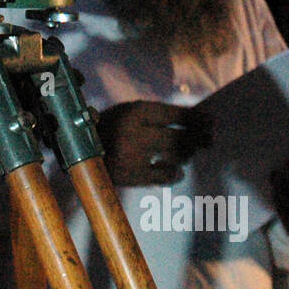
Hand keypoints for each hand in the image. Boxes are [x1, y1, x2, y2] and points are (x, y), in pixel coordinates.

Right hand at [95, 101, 211, 186]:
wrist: (77, 151)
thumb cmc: (109, 128)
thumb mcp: (128, 112)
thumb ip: (158, 115)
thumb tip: (197, 119)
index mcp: (135, 111)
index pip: (175, 114)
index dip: (197, 118)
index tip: (212, 121)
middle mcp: (135, 131)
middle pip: (180, 137)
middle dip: (199, 138)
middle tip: (210, 140)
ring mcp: (133, 155)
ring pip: (175, 156)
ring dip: (185, 154)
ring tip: (188, 152)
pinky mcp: (131, 175)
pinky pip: (164, 176)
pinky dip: (174, 173)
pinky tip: (176, 171)